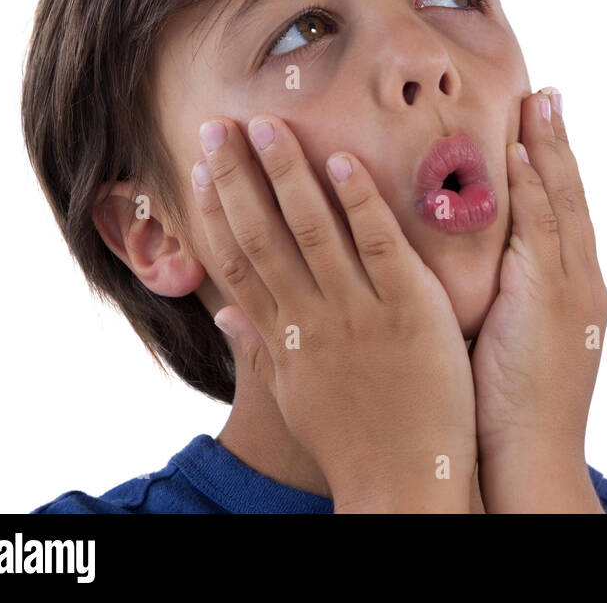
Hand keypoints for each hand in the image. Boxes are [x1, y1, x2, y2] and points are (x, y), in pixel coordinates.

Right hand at [191, 114, 476, 512]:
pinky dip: (360, 203)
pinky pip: (381, 246)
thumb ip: (259, 350)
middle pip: (263, 236)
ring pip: (314, 230)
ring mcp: (358, 313)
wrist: (403, 483)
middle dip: (238, 177)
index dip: (213, 209)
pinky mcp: (408, 311)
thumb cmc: (353, 441)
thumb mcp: (296, 398)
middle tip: (218, 123)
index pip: (236, 261)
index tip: (198, 166)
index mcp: (282, 337)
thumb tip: (222, 316)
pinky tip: (344, 161)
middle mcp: (310, 319)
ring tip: (269, 123)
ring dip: (288, 173)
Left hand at [470, 88, 606, 511]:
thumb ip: (500, 301)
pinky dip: (535, 187)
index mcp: (571, 292)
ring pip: (562, 203)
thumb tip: (469, 278)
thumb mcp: (509, 345)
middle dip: (558, 144)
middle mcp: (579, 281)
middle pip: (571, 197)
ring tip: (537, 101)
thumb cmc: (508, 414)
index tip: (539, 124)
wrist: (531, 460)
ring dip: (548, 149)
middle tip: (548, 93)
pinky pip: (543, 229)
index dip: (553, 168)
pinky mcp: (553, 298)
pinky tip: (517, 150)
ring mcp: (571, 288)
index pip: (563, 215)